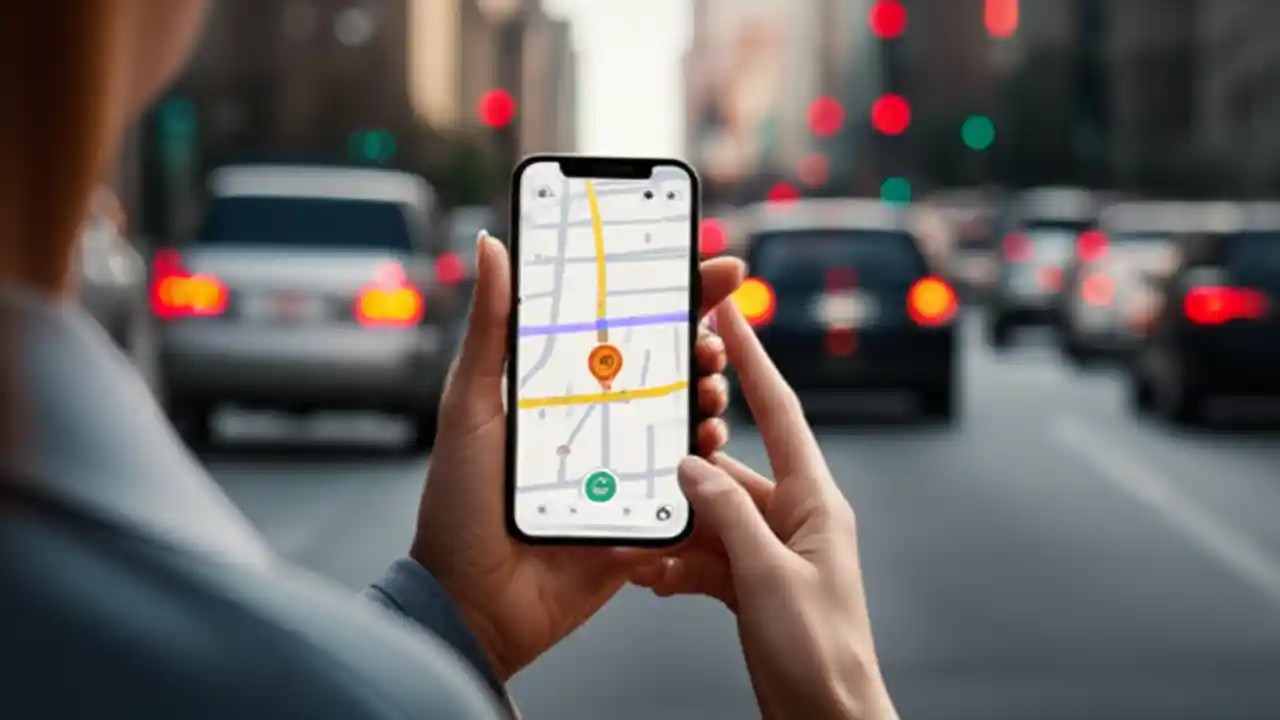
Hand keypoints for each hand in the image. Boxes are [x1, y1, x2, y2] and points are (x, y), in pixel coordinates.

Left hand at [410, 232, 743, 680]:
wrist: (472, 602)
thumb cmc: (458, 505)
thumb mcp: (470, 405)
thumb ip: (491, 327)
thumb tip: (491, 245)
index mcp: (561, 389)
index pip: (623, 329)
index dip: (674, 295)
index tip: (716, 268)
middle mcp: (599, 423)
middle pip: (667, 370)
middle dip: (700, 348)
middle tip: (709, 343)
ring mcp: (624, 470)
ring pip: (684, 421)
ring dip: (706, 399)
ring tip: (707, 393)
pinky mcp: (642, 516)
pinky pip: (688, 484)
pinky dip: (704, 461)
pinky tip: (704, 444)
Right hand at [626, 302, 898, 719]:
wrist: (826, 719)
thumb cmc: (819, 653)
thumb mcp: (766, 576)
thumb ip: (726, 515)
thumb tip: (692, 465)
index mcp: (815, 502)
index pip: (782, 411)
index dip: (754, 358)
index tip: (729, 312)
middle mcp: (795, 518)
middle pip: (729, 472)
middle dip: (682, 476)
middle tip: (642, 462)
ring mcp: (772, 551)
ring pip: (710, 518)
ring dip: (673, 533)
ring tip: (639, 550)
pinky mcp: (753, 583)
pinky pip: (707, 556)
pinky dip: (678, 565)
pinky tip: (653, 579)